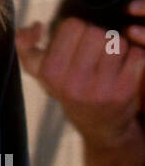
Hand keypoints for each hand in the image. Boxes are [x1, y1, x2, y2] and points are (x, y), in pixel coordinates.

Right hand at [16, 0, 144, 165]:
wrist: (105, 137)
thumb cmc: (76, 96)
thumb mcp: (46, 73)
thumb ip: (31, 48)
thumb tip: (32, 29)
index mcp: (49, 73)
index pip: (68, 27)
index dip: (77, 31)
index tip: (78, 44)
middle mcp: (69, 82)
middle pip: (92, 30)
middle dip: (100, 36)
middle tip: (101, 53)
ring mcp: (98, 88)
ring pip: (115, 39)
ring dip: (121, 45)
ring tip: (116, 61)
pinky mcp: (124, 91)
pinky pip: (136, 54)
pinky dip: (139, 56)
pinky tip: (132, 67)